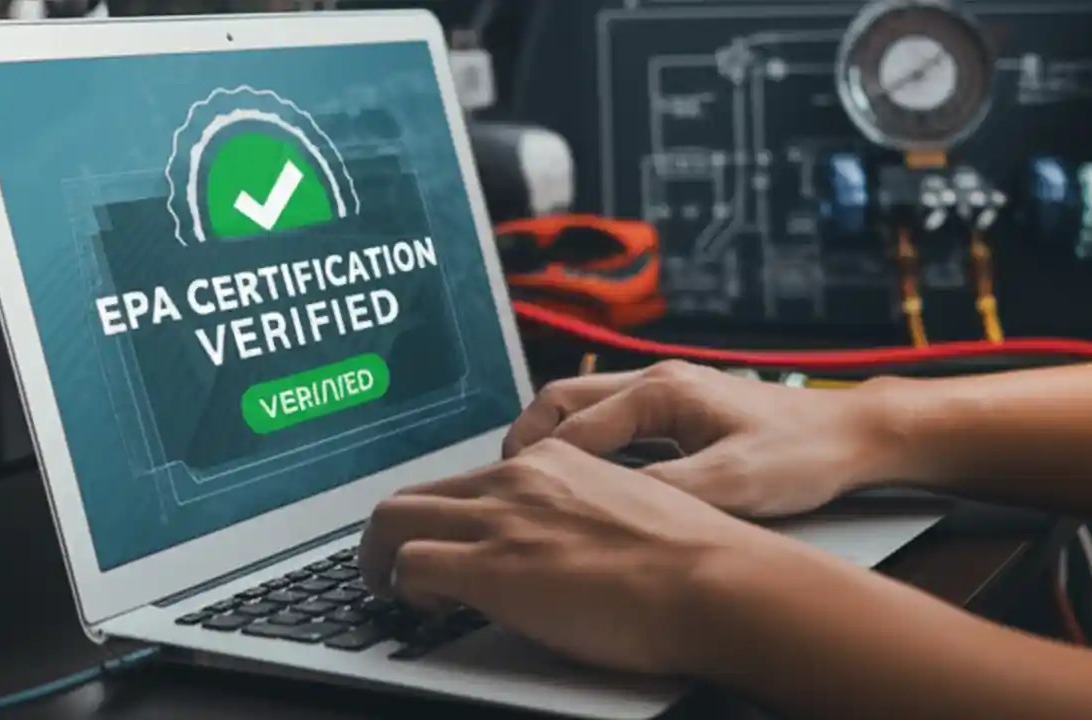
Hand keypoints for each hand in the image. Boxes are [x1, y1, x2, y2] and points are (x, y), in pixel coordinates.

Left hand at [357, 438, 790, 674]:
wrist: (711, 582)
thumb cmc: (688, 559)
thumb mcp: (626, 507)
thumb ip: (579, 511)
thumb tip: (558, 540)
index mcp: (552, 461)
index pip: (467, 480)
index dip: (442, 516)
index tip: (440, 540)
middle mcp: (517, 480)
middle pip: (414, 495)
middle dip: (388, 533)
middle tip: (386, 565)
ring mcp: (501, 521)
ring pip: (393, 522)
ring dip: (380, 559)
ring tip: (388, 590)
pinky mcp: (491, 568)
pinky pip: (409, 567)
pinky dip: (404, 590)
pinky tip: (427, 609)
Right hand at [504, 360, 905, 517]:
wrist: (855, 434)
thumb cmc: (803, 454)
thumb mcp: (734, 483)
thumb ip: (666, 493)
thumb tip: (603, 509)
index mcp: (662, 391)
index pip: (572, 425)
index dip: (538, 466)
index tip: (514, 501)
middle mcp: (657, 381)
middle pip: (562, 400)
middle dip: (528, 442)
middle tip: (507, 488)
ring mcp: (668, 391)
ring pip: (583, 407)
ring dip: (553, 441)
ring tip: (536, 487)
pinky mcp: (680, 409)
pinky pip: (611, 420)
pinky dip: (585, 445)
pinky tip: (588, 483)